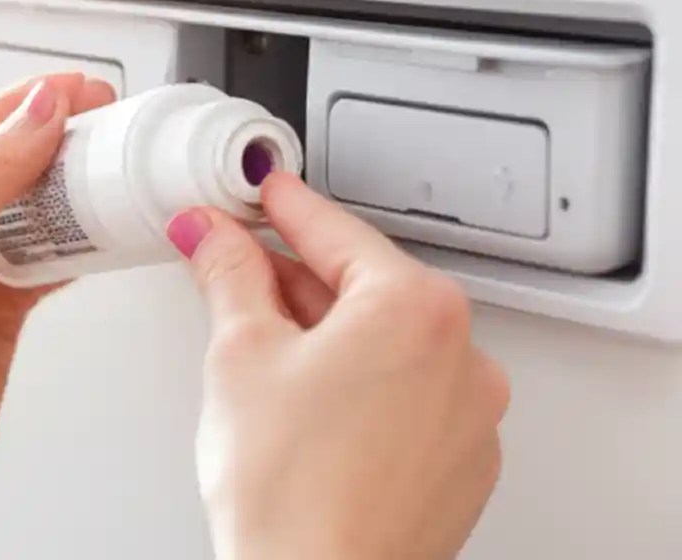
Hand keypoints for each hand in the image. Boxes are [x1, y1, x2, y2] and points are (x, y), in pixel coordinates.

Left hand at [0, 73, 114, 558]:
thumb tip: (34, 113)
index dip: (24, 104)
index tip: (74, 88)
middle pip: (7, 167)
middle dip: (55, 141)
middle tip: (105, 122)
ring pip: (33, 213)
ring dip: (71, 191)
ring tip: (112, 168)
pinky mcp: (3, 312)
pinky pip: (51, 263)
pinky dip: (80, 246)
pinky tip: (104, 230)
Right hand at [167, 174, 509, 559]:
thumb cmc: (290, 494)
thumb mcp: (239, 353)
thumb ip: (230, 274)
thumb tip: (216, 235)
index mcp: (415, 310)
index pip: (336, 230)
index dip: (284, 206)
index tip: (262, 192)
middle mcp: (463, 357)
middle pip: (364, 287)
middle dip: (296, 276)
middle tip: (237, 267)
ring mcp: (468, 414)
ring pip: (387, 344)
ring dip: (327, 333)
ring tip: (261, 352)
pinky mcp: (460, 461)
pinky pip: (408, 395)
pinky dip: (361, 385)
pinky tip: (307, 406)